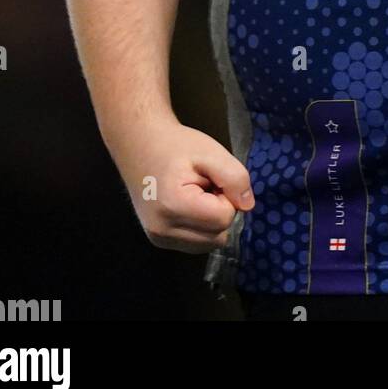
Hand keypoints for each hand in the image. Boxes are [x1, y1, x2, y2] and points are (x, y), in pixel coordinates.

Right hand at [110, 120, 254, 253]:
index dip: (227, 197)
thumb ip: (234, 177)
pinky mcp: (158, 240)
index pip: (224, 219)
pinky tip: (189, 206)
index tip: (212, 179)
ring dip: (211, 222)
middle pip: (217, 236)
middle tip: (206, 186)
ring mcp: (158, 238)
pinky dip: (200, 228)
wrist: (140, 144)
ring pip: (208, 244)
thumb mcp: (211, 152)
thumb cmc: (176, 145)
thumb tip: (248, 206)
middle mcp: (162, 229)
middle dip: (220, 211)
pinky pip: (196, 244)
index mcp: (173, 206)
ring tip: (196, 195)